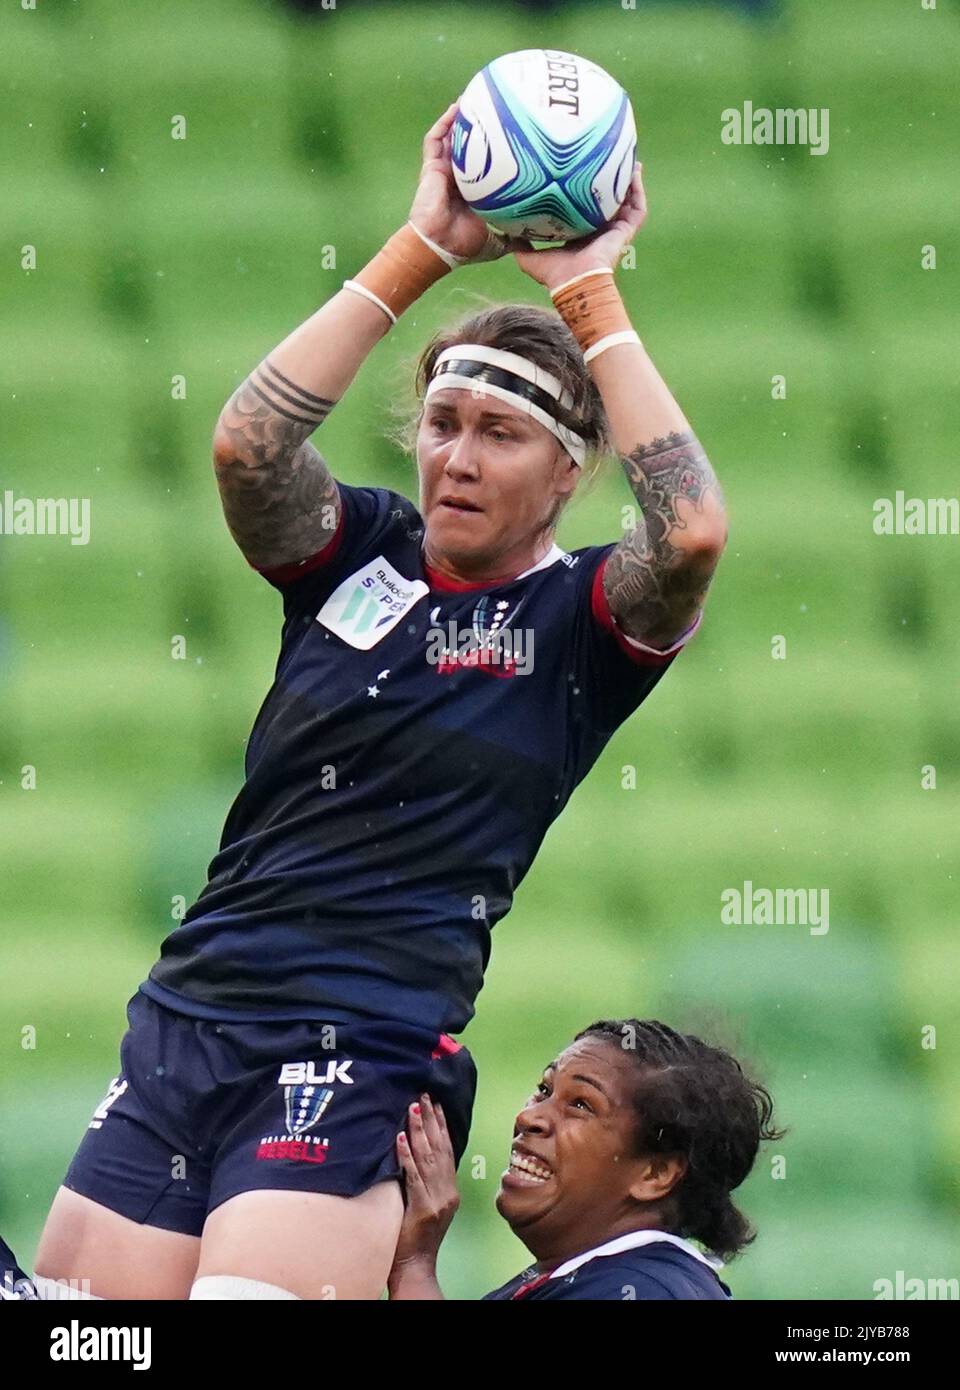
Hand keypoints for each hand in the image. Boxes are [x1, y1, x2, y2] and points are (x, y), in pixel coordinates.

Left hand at [389, 1095, 458, 1279]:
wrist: (416, 1266)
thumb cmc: (416, 1237)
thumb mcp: (427, 1205)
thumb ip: (425, 1181)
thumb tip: (414, 1153)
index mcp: (450, 1190)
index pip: (448, 1150)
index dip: (441, 1126)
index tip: (436, 1104)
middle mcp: (448, 1191)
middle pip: (440, 1148)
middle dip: (431, 1120)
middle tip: (424, 1095)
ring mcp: (437, 1200)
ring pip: (428, 1157)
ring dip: (419, 1130)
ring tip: (413, 1107)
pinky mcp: (422, 1208)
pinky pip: (414, 1176)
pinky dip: (407, 1155)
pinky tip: (401, 1138)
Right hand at [408, 103, 526, 264]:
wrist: (440, 247)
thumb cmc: (465, 246)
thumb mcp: (497, 243)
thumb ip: (515, 239)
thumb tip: (536, 244)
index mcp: (473, 191)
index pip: (486, 164)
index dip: (496, 149)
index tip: (512, 135)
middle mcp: (458, 177)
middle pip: (469, 145)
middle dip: (479, 125)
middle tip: (496, 107)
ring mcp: (443, 171)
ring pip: (451, 137)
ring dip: (460, 117)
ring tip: (475, 97)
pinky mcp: (431, 168)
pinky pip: (435, 139)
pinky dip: (444, 123)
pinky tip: (455, 108)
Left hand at [513, 162, 647, 291]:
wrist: (574, 283)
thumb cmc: (552, 275)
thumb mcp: (527, 256)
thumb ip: (517, 242)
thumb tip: (501, 229)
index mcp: (580, 236)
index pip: (585, 209)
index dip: (584, 192)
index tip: (581, 173)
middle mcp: (599, 232)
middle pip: (608, 202)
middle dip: (610, 182)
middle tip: (609, 160)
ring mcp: (614, 231)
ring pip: (627, 202)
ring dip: (629, 182)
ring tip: (629, 160)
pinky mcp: (625, 232)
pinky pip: (637, 208)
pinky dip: (638, 190)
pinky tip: (634, 172)